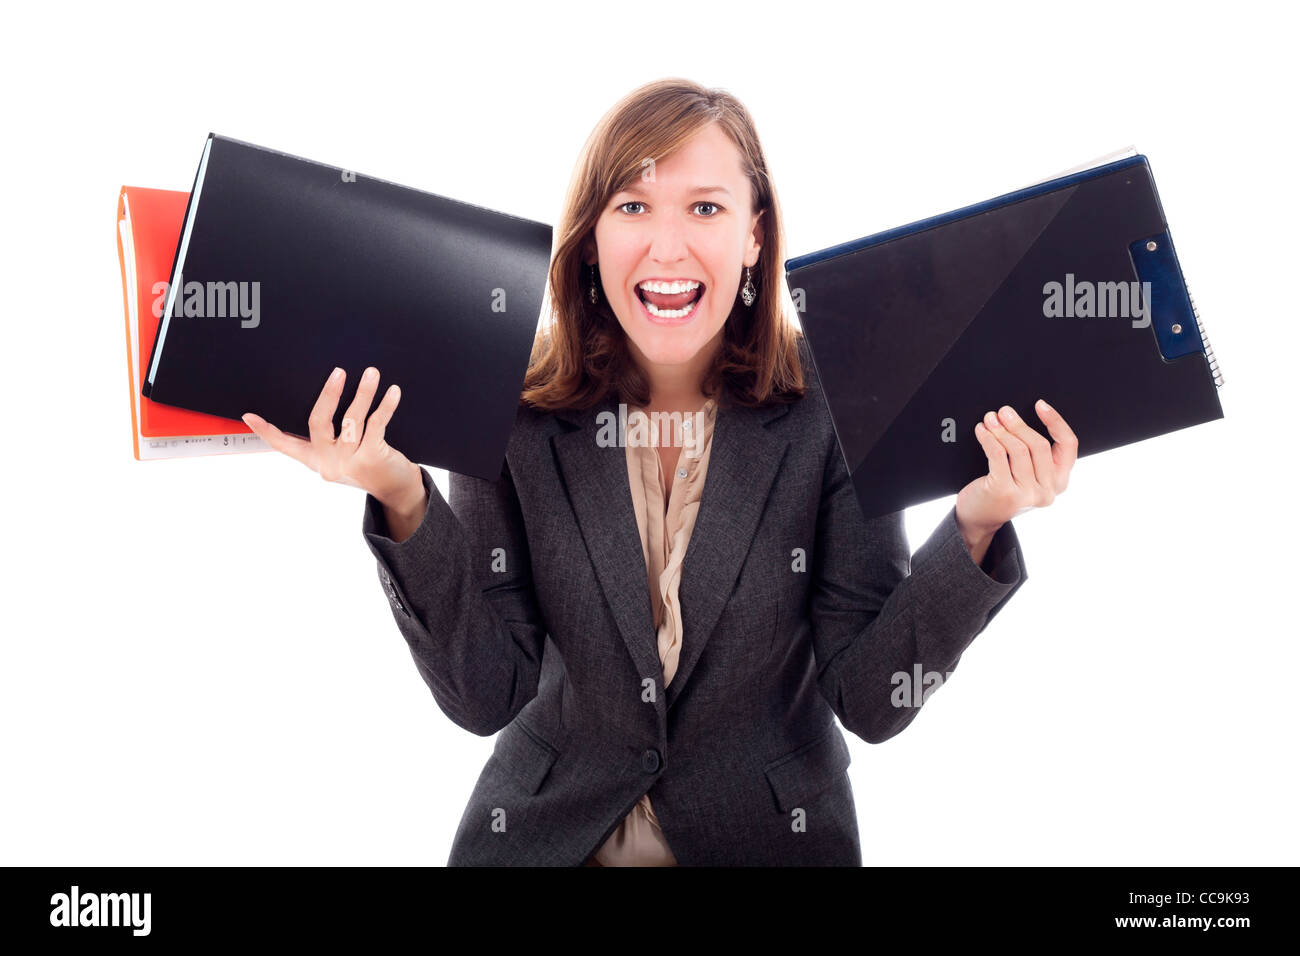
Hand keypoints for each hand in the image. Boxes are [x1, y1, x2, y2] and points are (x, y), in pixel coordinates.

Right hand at [240, 366, 422, 512]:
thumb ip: (329, 437)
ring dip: (363, 392)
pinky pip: (377, 424)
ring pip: (352, 419)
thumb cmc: (368, 464)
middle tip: (338, 372)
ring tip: (371, 373)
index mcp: (315, 461)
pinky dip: (385, 405)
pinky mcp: (372, 458)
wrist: (396, 489)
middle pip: (318, 422)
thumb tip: (326, 399)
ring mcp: (349, 462)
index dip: (266, 431)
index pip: (285, 445)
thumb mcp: (342, 455)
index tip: (248, 416)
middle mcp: (328, 463)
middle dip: (328, 394)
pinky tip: (392, 392)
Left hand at [955, 399, 1077, 545]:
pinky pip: (997, 455)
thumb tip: (1020, 416)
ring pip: (1018, 449)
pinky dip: (988, 439)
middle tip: (1003, 412)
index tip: (1040, 405)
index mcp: (1060, 481)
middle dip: (1019, 424)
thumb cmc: (1003, 490)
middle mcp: (1048, 490)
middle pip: (1039, 445)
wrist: (979, 518)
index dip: (1056, 421)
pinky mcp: (1004, 492)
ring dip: (1001, 430)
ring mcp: (1027, 494)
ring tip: (990, 420)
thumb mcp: (1029, 475)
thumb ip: (1036, 454)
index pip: (1068, 445)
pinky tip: (982, 431)